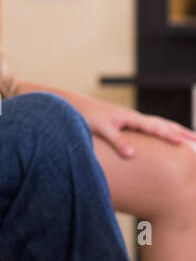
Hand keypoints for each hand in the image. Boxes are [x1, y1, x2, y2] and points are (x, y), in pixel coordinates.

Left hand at [68, 94, 195, 157]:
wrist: (76, 105)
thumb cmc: (87, 116)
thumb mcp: (101, 129)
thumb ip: (117, 140)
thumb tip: (132, 155)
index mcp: (131, 118)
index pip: (156, 128)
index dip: (169, 135)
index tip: (184, 143)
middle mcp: (135, 117)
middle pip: (163, 123)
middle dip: (181, 131)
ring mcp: (132, 119)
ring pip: (159, 123)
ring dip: (175, 129)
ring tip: (189, 137)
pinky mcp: (128, 121)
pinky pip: (151, 125)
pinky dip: (163, 129)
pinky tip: (164, 135)